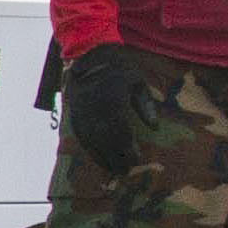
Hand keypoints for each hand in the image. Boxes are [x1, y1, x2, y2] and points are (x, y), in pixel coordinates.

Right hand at [62, 41, 152, 177]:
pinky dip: (91, 150)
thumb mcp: (137, 81)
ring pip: (92, 143)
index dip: (128, 150)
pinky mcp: (73, 115)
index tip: (137, 161)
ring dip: (103, 158)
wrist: (87, 55)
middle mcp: (94, 111)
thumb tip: (154, 127)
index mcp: (112, 102)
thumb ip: (146, 105)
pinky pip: (82, 138)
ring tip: (114, 169)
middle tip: (126, 171)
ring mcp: (81, 114)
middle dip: (116, 159)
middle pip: (106, 142)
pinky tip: (99, 157)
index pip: (121, 133)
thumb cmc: (118, 68)